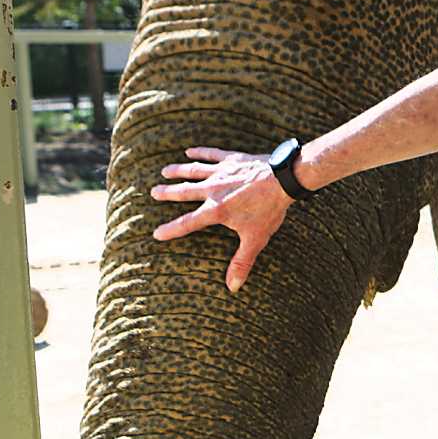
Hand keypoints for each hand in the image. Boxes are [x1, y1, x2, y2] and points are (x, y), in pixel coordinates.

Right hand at [149, 146, 294, 292]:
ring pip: (194, 170)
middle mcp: (213, 189)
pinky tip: (189, 150)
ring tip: (164, 171)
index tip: (156, 234)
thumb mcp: (255, 239)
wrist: (284, 179)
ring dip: (178, 171)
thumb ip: (242, 262)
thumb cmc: (270, 209)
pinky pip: (212, 154)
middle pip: (184, 192)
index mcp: (216, 210)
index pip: (188, 223)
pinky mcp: (233, 159)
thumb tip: (232, 287)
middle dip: (168, 193)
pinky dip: (200, 152)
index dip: (171, 230)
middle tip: (153, 192)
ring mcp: (222, 172)